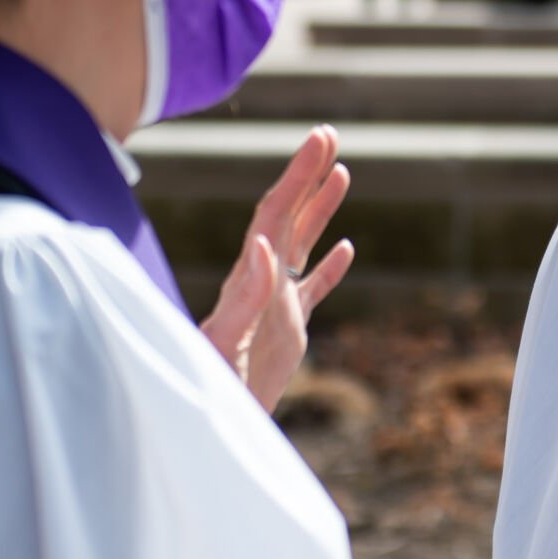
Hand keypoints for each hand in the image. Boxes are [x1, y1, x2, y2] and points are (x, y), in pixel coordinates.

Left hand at [200, 126, 353, 412]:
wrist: (211, 425)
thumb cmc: (212, 388)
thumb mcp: (226, 342)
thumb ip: (244, 296)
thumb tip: (261, 243)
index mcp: (249, 279)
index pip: (274, 215)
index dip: (296, 177)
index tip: (317, 142)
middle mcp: (260, 284)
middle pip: (286, 216)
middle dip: (307, 175)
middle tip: (328, 133)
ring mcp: (275, 306)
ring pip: (301, 246)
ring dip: (319, 209)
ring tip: (342, 173)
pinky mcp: (287, 332)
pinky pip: (313, 291)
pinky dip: (330, 267)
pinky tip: (345, 248)